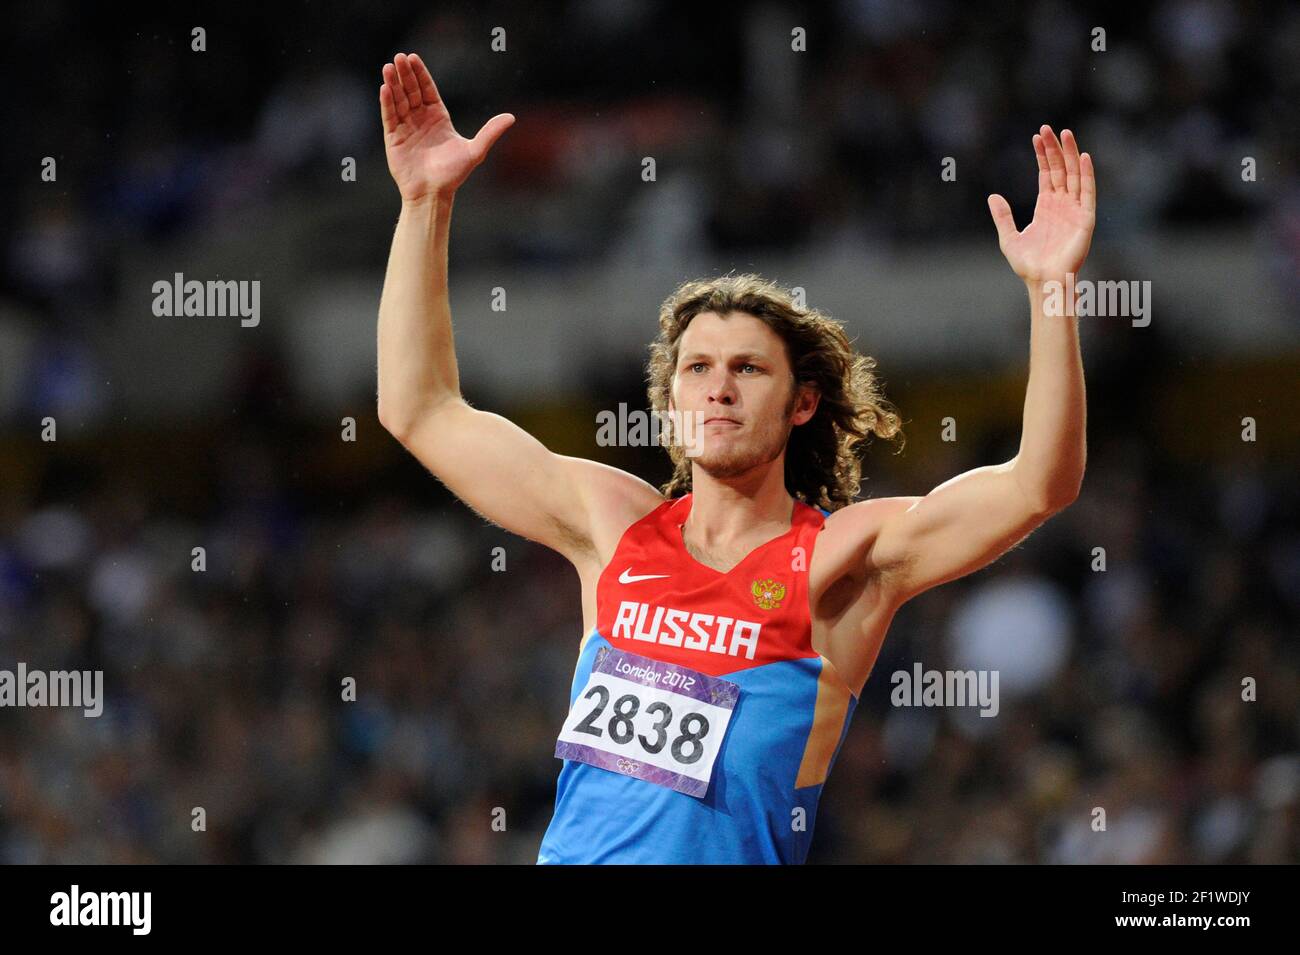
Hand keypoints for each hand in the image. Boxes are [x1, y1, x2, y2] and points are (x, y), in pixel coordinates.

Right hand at [379, 52, 514, 202]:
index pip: (427, 90)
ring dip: (393, 84)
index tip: (413, 58)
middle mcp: (420, 120)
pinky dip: (387, 102)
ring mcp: (406, 128)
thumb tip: (511, 117)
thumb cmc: (453, 175)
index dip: (420, 74)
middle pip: (411, 91)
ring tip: (389, 67)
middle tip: (400, 57)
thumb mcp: (475, 151)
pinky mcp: (393, 138)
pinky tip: (385, 88)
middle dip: (406, 74)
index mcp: (438, 118)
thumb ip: (490, 132)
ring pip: (398, 100)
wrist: (433, 194)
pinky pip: (389, 116)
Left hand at [988, 126, 1095, 283]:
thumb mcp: (1009, 238)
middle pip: (1060, 169)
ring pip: (1075, 175)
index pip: (1046, 174)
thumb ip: (1003, 216)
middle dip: (1054, 149)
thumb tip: (992, 196)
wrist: (1042, 281)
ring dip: (1071, 154)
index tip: (1037, 136)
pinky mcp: (1085, 218)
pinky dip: (1087, 174)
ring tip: (1065, 133)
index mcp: (1046, 207)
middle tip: (1047, 128)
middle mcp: (1062, 205)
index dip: (1042, 155)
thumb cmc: (1028, 265)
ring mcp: (1075, 210)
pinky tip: (1083, 157)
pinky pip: (1088, 192)